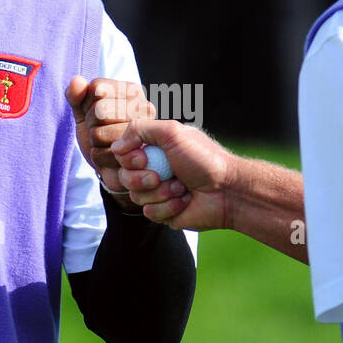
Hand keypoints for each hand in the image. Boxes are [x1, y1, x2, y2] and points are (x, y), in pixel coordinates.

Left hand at [66, 76, 155, 210]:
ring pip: (99, 133)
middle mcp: (144, 108)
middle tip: (102, 130)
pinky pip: (103, 154)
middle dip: (92, 124)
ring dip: (95, 142)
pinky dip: (100, 157)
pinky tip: (111, 156)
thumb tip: (76, 81)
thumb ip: (76, 95)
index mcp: (133, 91)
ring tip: (108, 143)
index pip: (97, 88)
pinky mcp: (137, 157)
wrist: (112, 165)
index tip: (97, 113)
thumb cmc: (100, 132)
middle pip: (99, 110)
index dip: (88, 103)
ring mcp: (144, 134)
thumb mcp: (84, 112)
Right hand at [112, 119, 232, 230]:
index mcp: (156, 149)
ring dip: (160, 192)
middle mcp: (156, 169)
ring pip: (136, 197)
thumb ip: (140, 129)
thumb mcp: (173, 133)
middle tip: (160, 176)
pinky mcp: (164, 212)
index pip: (124, 155)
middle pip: (125, 177)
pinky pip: (149, 213)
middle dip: (142, 179)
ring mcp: (159, 192)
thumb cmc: (204, 160)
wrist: (227, 191)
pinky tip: (184, 201)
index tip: (143, 158)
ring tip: (181, 187)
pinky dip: (167, 207)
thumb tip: (116, 147)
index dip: (129, 159)